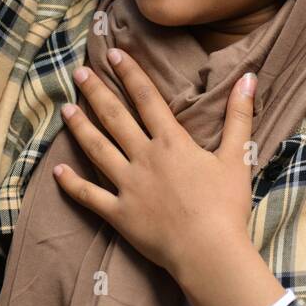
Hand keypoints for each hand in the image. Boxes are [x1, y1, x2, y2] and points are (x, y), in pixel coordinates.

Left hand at [53, 48, 257, 282]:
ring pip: (97, 149)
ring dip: (80, 127)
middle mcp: (144, 157)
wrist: (209, 252)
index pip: (146, 98)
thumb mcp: (238, 156)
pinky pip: (89, 195)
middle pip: (115, 117)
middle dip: (97, 91)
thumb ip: (240, 115)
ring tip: (65, 108)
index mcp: (171, 142)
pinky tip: (56, 171)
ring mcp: (128, 185)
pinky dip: (72, 184)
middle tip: (80, 71)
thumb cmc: (226, 206)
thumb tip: (249, 77)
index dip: (130, 73)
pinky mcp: (119, 213)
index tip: (114, 53)